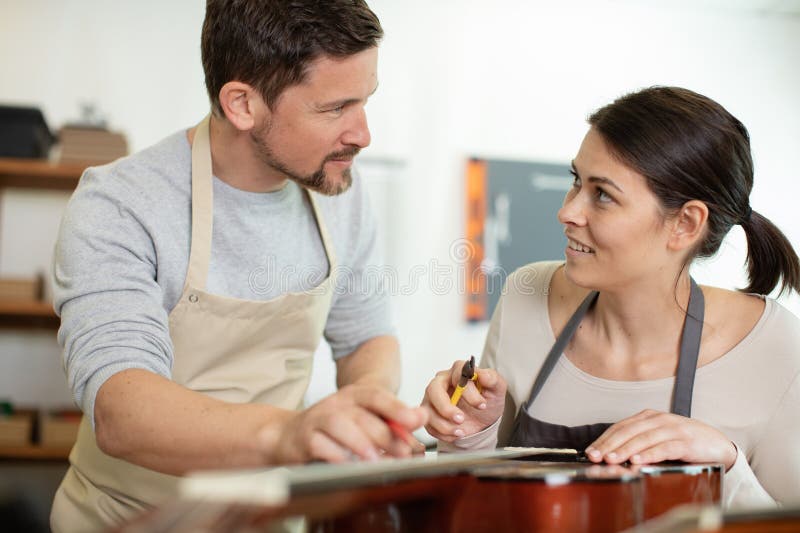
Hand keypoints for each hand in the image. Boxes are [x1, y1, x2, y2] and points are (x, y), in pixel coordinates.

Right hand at [263, 383, 427, 463]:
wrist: (289, 434)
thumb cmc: (334, 429)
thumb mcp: (363, 419)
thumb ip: (391, 420)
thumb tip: (420, 418)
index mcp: (355, 395)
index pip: (377, 396)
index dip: (398, 408)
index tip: (417, 420)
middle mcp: (337, 403)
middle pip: (363, 414)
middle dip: (385, 435)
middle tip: (403, 453)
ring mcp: (318, 418)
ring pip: (340, 424)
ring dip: (360, 442)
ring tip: (375, 459)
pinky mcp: (304, 438)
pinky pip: (320, 445)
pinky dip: (336, 455)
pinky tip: (349, 465)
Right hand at [421, 360, 506, 441]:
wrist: (483, 421)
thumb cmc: (487, 401)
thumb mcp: (497, 390)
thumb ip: (493, 379)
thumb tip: (483, 375)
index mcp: (458, 371)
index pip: (457, 374)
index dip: (468, 390)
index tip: (481, 405)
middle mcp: (441, 382)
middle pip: (434, 389)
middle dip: (446, 407)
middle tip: (461, 419)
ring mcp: (432, 398)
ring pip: (428, 409)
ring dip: (444, 424)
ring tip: (461, 431)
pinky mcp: (428, 413)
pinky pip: (428, 424)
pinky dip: (442, 433)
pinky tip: (456, 433)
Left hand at [585, 409, 736, 469]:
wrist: (718, 444)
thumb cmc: (684, 442)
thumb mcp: (658, 438)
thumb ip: (638, 442)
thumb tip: (611, 455)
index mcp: (648, 417)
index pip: (620, 427)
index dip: (604, 439)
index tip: (590, 451)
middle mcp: (658, 419)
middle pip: (628, 431)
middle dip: (609, 445)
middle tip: (595, 457)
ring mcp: (673, 429)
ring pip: (643, 439)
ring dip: (625, 450)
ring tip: (611, 459)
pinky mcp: (686, 442)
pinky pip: (664, 448)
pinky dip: (649, 454)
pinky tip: (638, 461)